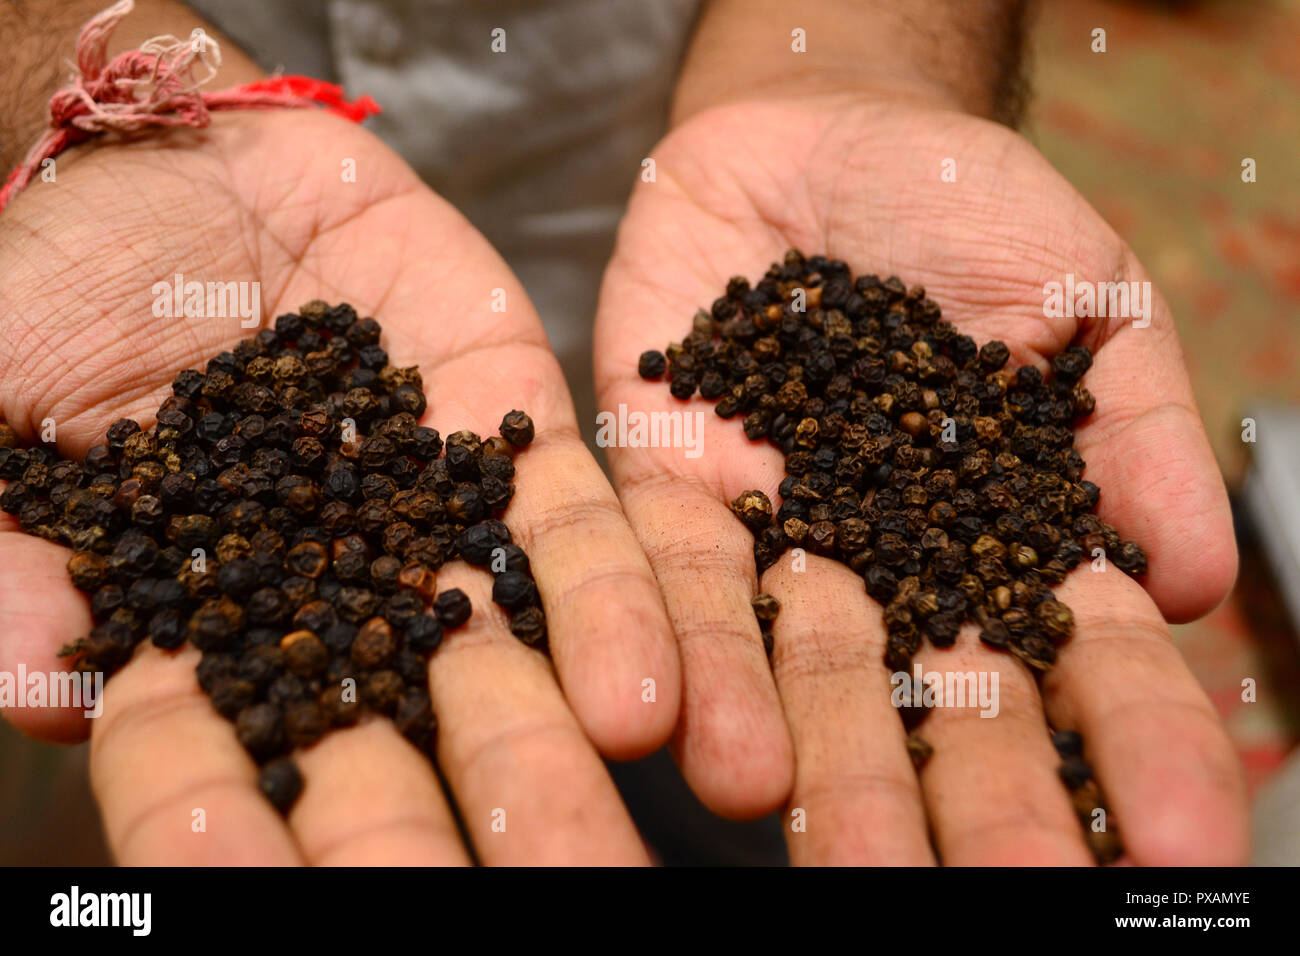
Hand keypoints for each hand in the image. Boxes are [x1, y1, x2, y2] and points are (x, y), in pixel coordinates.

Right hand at [0, 109, 676, 863]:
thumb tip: (24, 674)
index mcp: (207, 619)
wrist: (183, 164)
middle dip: (435, 834)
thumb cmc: (62, 288)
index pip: (215, 756)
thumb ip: (11, 531)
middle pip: (392, 742)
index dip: (228, 826)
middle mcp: (336, 596)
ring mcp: (434, 519)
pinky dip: (613, 602)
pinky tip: (654, 690)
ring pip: (507, 655)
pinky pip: (575, 526)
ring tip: (607, 825)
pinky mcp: (512, 431)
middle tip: (514, 904)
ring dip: (556, 742)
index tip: (255, 892)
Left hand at [594, 94, 1245, 864]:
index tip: (1175, 847)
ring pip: (793, 663)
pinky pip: (668, 575)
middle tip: (1001, 891)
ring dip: (807, 751)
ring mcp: (776, 532)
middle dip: (965, 795)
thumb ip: (1130, 428)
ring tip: (812, 830)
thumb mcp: (1082, 292)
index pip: (1082, 659)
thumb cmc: (966, 209)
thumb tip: (1198, 582)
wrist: (816, 138)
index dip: (1135, 744)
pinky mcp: (667, 486)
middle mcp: (889, 562)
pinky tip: (676, 726)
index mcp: (1002, 534)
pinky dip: (677, 643)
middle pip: (931, 699)